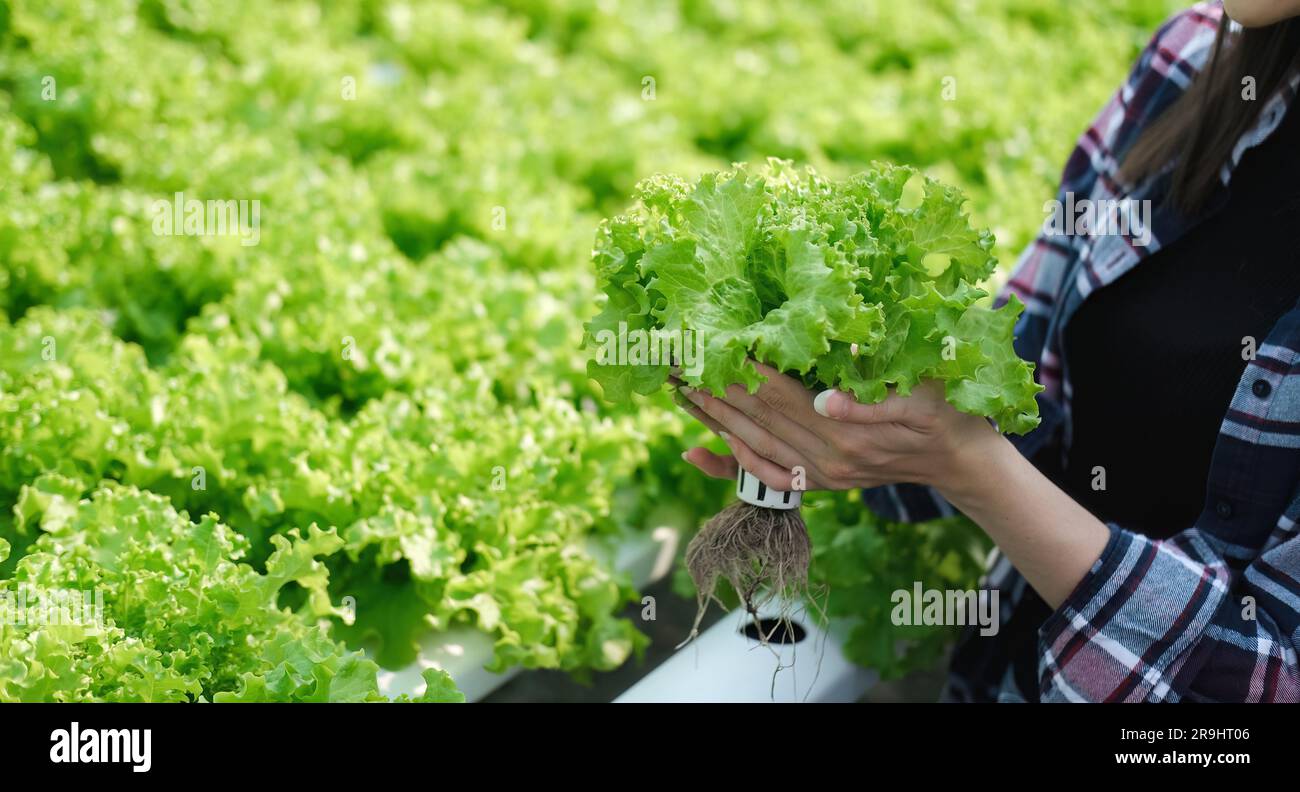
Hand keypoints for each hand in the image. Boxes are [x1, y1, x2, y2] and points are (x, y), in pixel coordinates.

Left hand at [675, 362, 1002, 495]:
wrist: (960, 461)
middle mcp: (826, 459)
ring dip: (713, 418)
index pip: (780, 395)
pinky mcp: (818, 482)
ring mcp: (819, 475)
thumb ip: (872, 401)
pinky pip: (764, 476)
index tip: (708, 347)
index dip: (741, 369)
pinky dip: (728, 464)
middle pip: (757, 419)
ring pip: (753, 445)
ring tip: (678, 390)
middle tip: (675, 362)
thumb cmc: (946, 413)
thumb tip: (824, 400)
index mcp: (847, 434)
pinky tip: (696, 450)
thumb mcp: (923, 396)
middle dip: (715, 389)